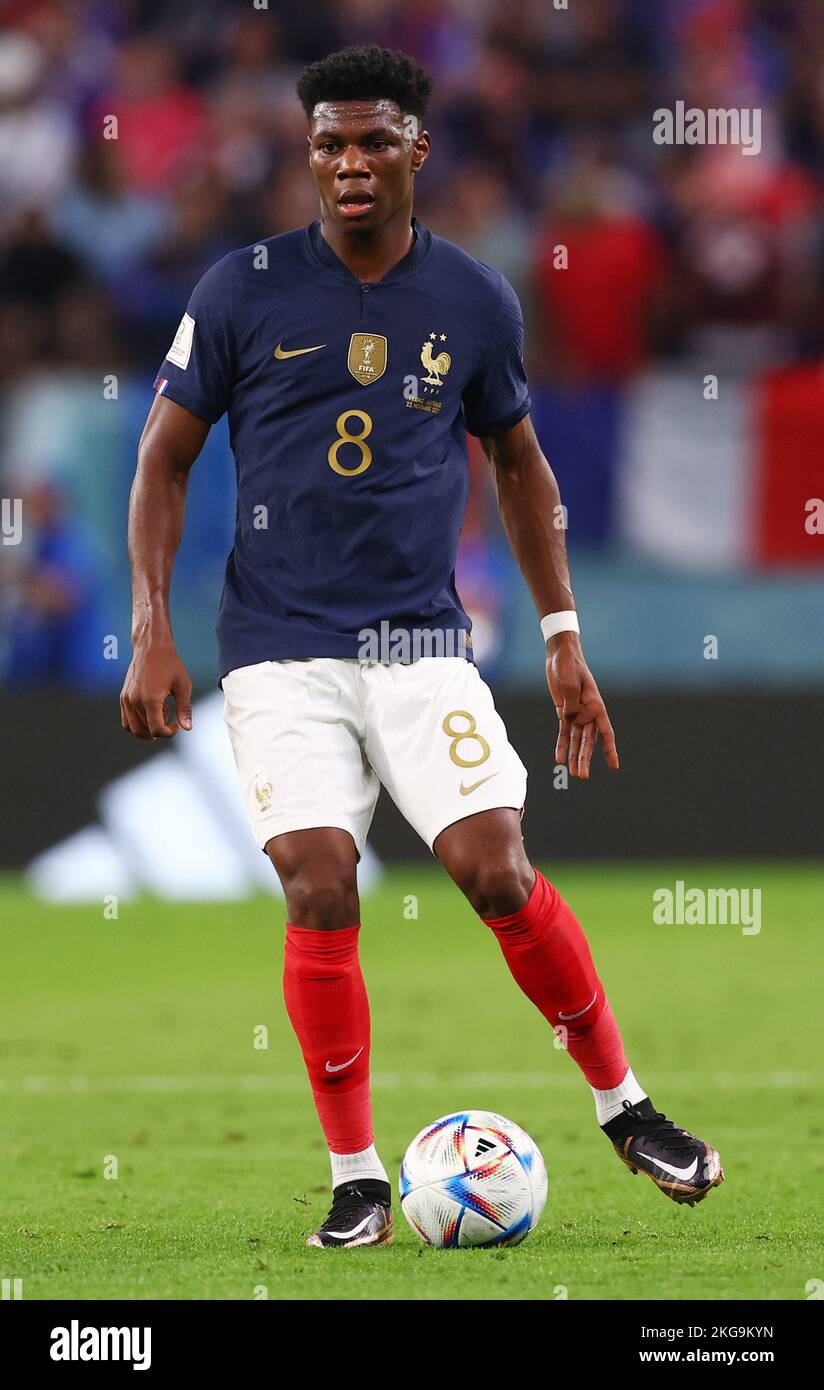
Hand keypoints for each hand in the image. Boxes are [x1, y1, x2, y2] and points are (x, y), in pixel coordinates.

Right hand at [120, 638, 191, 739]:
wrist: (151, 646)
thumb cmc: (169, 662)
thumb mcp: (183, 686)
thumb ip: (184, 709)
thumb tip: (187, 727)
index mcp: (150, 699)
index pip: (156, 729)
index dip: (169, 733)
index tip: (176, 726)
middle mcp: (135, 701)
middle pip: (143, 731)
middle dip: (158, 731)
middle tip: (169, 721)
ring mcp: (126, 699)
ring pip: (132, 728)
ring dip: (147, 728)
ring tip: (160, 713)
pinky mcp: (123, 696)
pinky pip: (126, 719)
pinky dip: (137, 723)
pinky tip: (151, 711)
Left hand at [545, 632, 618, 778]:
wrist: (561, 656)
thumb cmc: (570, 667)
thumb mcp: (570, 684)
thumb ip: (570, 705)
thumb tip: (569, 720)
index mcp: (596, 706)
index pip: (606, 732)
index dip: (610, 750)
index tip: (614, 766)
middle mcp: (588, 713)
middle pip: (588, 741)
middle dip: (585, 759)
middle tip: (582, 776)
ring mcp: (576, 714)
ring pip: (576, 740)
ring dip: (574, 757)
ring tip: (572, 774)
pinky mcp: (563, 712)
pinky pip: (563, 733)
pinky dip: (561, 745)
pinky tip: (559, 759)